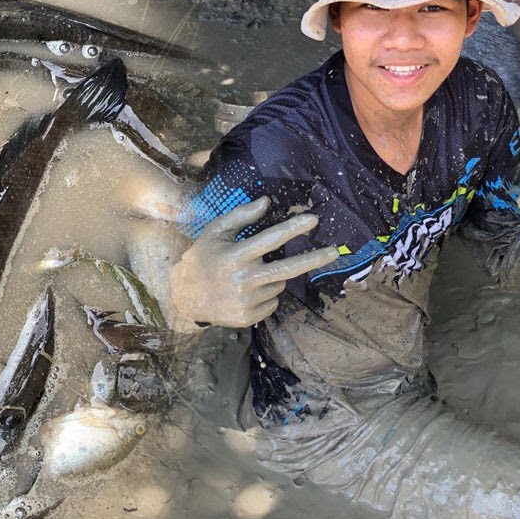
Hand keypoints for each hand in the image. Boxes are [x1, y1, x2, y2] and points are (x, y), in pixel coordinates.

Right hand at [169, 197, 339, 327]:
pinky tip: (246, 292)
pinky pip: (272, 302)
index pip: (270, 239)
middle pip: (287, 269)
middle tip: (334, 252)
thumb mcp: (214, 232)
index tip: (313, 220)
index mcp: (235, 255)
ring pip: (278, 284)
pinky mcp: (248, 317)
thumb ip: (240, 216)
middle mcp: (243, 279)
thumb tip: (266, 201)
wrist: (185, 297)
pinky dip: (266, 295)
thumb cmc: (202, 258)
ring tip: (249, 275)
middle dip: (314, 259)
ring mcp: (247, 301)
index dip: (293, 228)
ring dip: (272, 277)